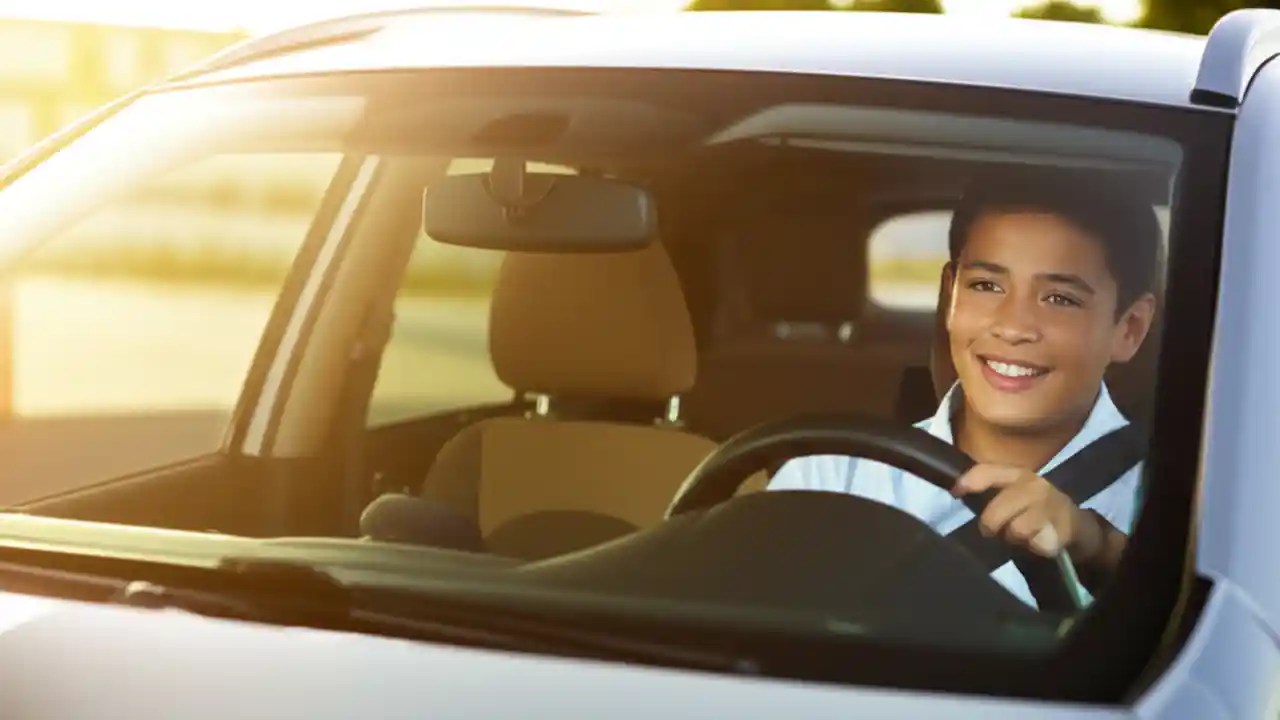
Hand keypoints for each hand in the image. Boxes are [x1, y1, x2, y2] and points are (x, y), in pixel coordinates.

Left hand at [951, 464, 1104, 560]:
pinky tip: (1040, 541)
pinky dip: (1035, 547)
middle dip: (991, 526)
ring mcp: (1050, 507)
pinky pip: (1035, 545)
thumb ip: (990, 491)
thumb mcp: (1014, 493)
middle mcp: (1034, 486)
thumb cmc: (1035, 509)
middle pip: (995, 513)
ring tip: (1022, 535)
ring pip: (1016, 530)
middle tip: (996, 530)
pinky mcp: (1062, 529)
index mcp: (1018, 474)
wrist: (1077, 525)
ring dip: (1015, 538)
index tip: (955, 493)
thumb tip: (957, 491)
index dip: (968, 481)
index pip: (988, 471)